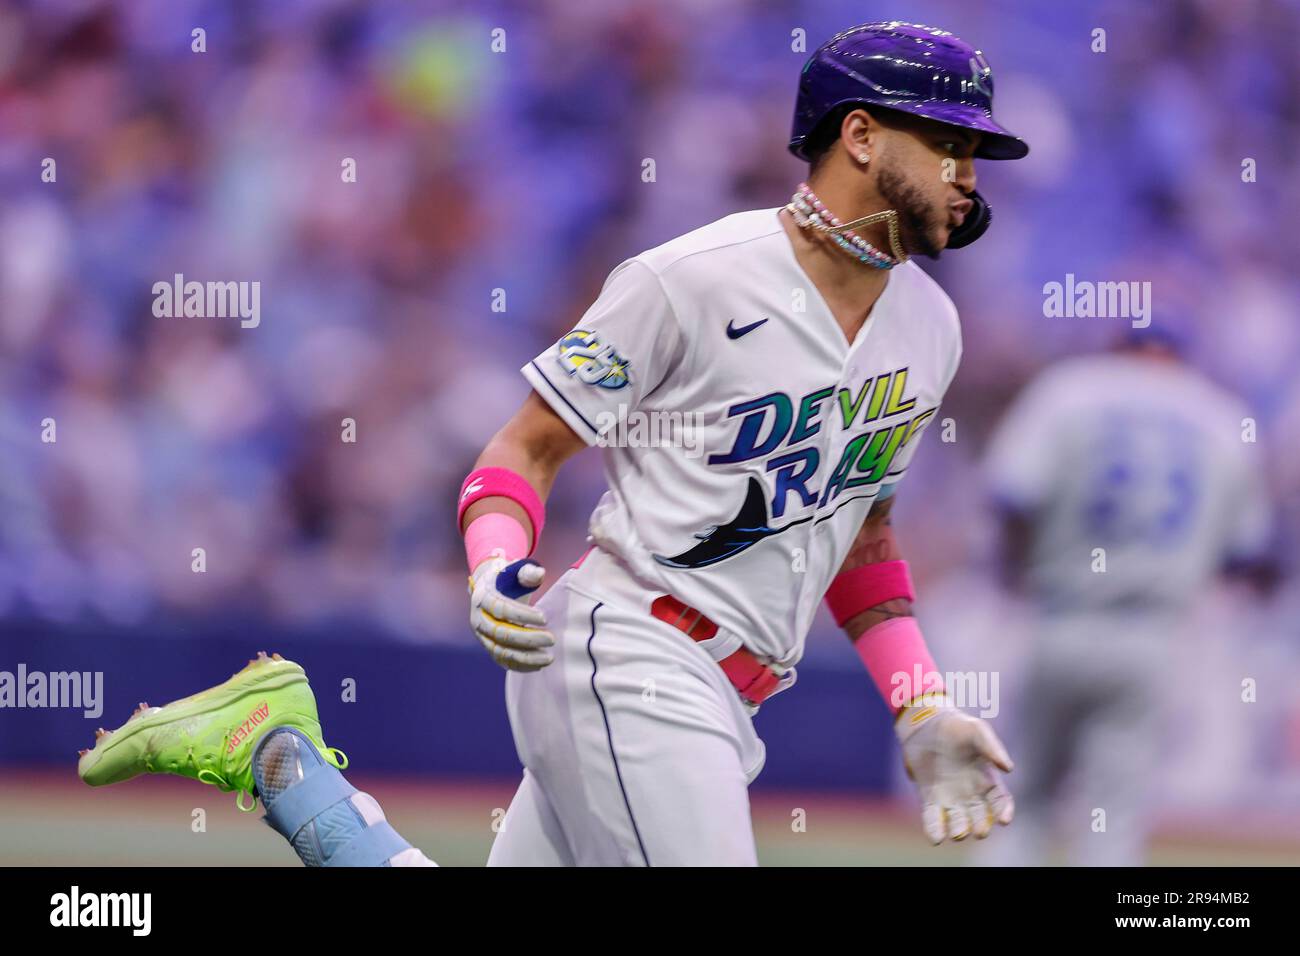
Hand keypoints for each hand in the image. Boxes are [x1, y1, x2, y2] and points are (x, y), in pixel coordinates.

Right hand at [467, 557, 553, 671]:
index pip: (501, 608)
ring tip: (549, 658)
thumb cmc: (508, 579)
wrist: (490, 589)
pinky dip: (520, 665)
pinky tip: (539, 665)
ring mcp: (482, 635)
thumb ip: (528, 571)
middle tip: (551, 639)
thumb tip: (539, 574)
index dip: (522, 614)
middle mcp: (478, 618)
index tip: (544, 618)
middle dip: (528, 638)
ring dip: (525, 657)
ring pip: (501, 651)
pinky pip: (502, 660)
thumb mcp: (516, 571)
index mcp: (483, 597)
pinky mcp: (489, 646)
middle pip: (501, 633)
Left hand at [895, 695, 1014, 843]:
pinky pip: (933, 818)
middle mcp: (970, 793)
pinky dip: (934, 829)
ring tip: (958, 833)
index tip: (1004, 820)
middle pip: (980, 817)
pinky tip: (935, 837)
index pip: (1000, 802)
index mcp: (987, 779)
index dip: (1004, 812)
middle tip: (980, 832)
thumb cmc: (956, 726)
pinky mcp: (929, 797)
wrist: (926, 723)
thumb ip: (992, 747)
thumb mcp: (977, 731)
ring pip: (957, 822)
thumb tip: (1008, 768)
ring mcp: (949, 797)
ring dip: (958, 831)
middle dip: (981, 826)